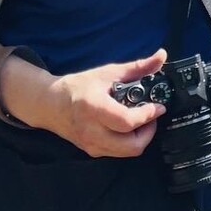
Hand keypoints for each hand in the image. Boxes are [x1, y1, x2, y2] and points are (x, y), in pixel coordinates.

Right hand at [33, 49, 168, 157]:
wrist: (49, 103)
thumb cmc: (77, 87)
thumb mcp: (107, 73)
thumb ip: (137, 67)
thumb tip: (160, 57)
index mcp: (94, 108)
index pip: (127, 121)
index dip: (148, 116)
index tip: (159, 107)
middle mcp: (92, 130)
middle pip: (131, 145)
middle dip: (148, 132)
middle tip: (151, 116)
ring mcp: (90, 144)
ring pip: (127, 153)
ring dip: (140, 139)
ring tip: (140, 122)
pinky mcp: (91, 151)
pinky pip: (117, 153)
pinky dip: (128, 143)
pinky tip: (128, 129)